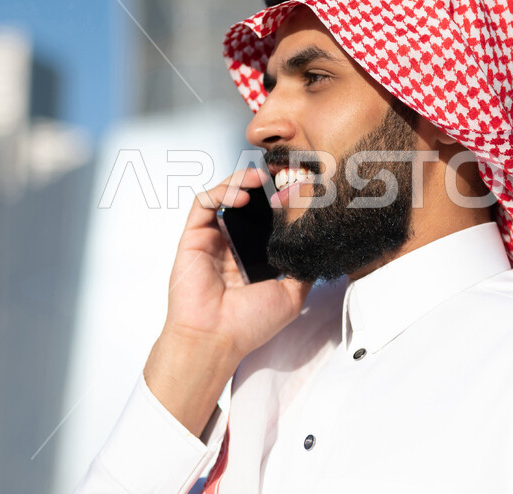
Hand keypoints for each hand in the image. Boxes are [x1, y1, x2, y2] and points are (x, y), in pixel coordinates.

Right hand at [145, 168, 312, 435]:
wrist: (216, 338)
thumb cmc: (249, 324)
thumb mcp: (292, 295)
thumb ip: (303, 268)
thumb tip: (318, 245)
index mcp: (256, 256)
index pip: (269, 218)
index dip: (283, 200)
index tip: (302, 188)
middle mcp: (234, 244)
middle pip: (249, 202)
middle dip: (264, 185)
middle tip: (282, 174)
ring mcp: (214, 239)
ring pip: (227, 197)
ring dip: (242, 181)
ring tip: (260, 178)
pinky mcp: (194, 236)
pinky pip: (204, 204)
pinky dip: (222, 193)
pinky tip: (241, 196)